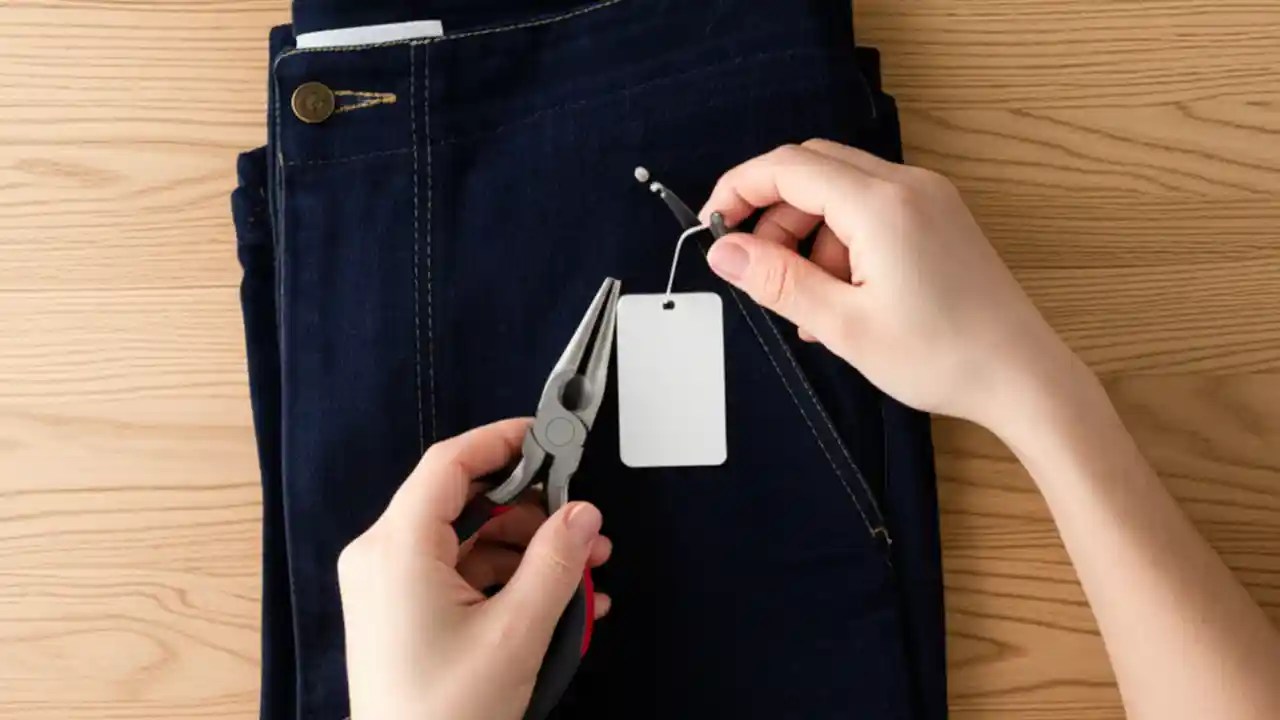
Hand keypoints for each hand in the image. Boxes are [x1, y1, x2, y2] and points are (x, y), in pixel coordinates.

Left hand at [337, 418, 611, 719]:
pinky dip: (505, 576)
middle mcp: (382, 556)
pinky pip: (458, 572)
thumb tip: (583, 514)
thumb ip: (556, 562)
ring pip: (466, 538)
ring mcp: (388, 584)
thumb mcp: (517, 632)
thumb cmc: (444, 715)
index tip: (547, 438)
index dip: (501, 442)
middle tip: (579, 516)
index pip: (449, 463)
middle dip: (529, 506)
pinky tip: (557, 596)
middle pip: (461, 499)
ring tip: (584, 566)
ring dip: (526, 546)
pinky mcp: (400, 610)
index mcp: (397, 548)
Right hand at [701, 139, 1080, 434]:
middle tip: (754, 266)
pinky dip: (839, 240)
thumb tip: (723, 251)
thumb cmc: (943, 356)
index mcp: (881, 205)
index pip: (787, 167)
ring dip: (806, 232)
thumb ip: (777, 280)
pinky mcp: (938, 218)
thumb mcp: (843, 325)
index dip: (739, 189)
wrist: (1021, 377)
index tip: (713, 224)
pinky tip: (837, 295)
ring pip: (840, 189)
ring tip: (803, 299)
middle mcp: (907, 187)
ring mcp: (928, 199)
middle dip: (772, 212)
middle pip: (812, 169)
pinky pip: (870, 210)